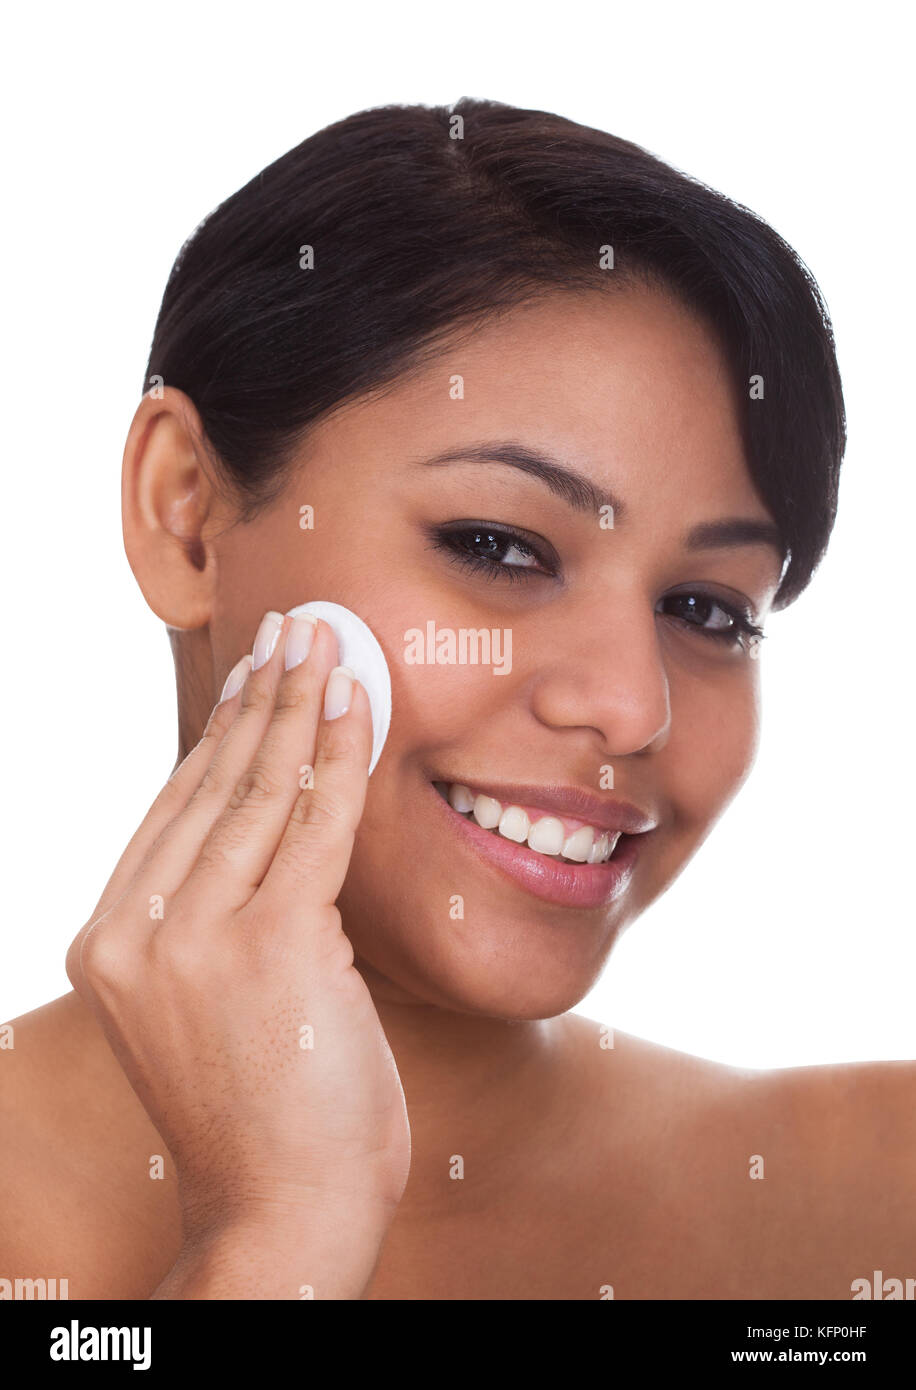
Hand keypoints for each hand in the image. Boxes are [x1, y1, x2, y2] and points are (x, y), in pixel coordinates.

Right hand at [66, 610, 409, 1266]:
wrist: (283, 1211)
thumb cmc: (263, 1111)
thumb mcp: (211, 1003)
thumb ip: (219, 916)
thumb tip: (276, 824)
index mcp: (107, 942)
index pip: (174, 811)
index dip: (221, 732)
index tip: (254, 672)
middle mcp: (132, 932)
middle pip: (211, 786)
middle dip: (262, 695)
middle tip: (295, 628)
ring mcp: (192, 937)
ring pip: (259, 791)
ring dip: (300, 703)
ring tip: (327, 643)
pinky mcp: (265, 944)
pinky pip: (313, 823)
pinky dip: (339, 754)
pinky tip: (355, 700)